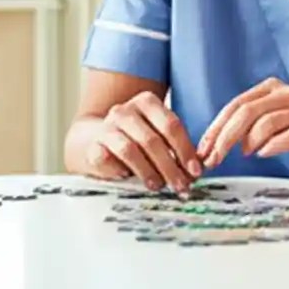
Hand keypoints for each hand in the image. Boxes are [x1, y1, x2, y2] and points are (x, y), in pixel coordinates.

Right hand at [84, 91, 202, 192]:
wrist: (95, 140)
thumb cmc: (135, 140)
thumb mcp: (158, 136)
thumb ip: (176, 149)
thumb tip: (196, 171)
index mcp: (147, 102)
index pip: (171, 125)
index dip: (185, 150)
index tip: (195, 171)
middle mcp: (125, 111)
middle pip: (152, 140)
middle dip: (170, 167)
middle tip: (181, 185)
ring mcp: (107, 127)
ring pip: (131, 151)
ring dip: (148, 172)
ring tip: (158, 186)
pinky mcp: (93, 146)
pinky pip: (108, 160)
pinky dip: (121, 172)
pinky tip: (129, 178)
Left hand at [197, 77, 288, 167]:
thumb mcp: (277, 117)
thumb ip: (252, 124)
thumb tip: (225, 142)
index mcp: (272, 89)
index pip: (236, 105)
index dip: (216, 127)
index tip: (203, 150)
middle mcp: (286, 94)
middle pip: (246, 112)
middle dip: (224, 137)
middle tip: (213, 159)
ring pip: (266, 122)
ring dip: (248, 141)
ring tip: (243, 155)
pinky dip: (274, 145)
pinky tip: (264, 154)